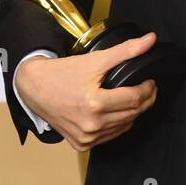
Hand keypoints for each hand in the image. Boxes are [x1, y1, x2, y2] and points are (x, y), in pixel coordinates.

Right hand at [15, 32, 158, 150]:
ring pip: (123, 127)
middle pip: (132, 114)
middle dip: (144, 100)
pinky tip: (117, 113)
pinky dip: (117, 125)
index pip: (134, 99)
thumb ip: (126, 50)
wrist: (34, 88)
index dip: (148, 89)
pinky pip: (109, 137)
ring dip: (132, 113)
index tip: (151, 81)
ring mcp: (86, 137)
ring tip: (133, 99)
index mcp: (95, 104)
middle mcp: (91, 125)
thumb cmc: (62, 73)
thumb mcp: (95, 59)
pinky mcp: (81, 144)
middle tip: (147, 89)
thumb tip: (150, 40)